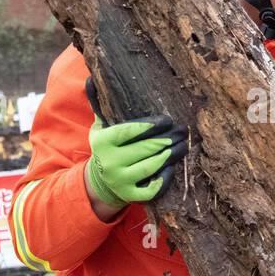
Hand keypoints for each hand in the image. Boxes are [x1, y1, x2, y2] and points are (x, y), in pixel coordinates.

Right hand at [85, 77, 188, 210]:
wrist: (99, 182)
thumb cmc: (105, 147)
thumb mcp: (99, 127)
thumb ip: (98, 104)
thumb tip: (91, 79)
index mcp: (102, 142)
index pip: (130, 131)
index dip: (151, 125)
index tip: (167, 120)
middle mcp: (110, 162)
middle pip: (145, 148)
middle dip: (167, 138)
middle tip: (182, 131)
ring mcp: (121, 181)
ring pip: (152, 166)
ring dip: (171, 155)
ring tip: (183, 145)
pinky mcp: (131, 195)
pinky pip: (153, 188)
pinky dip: (165, 178)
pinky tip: (173, 167)